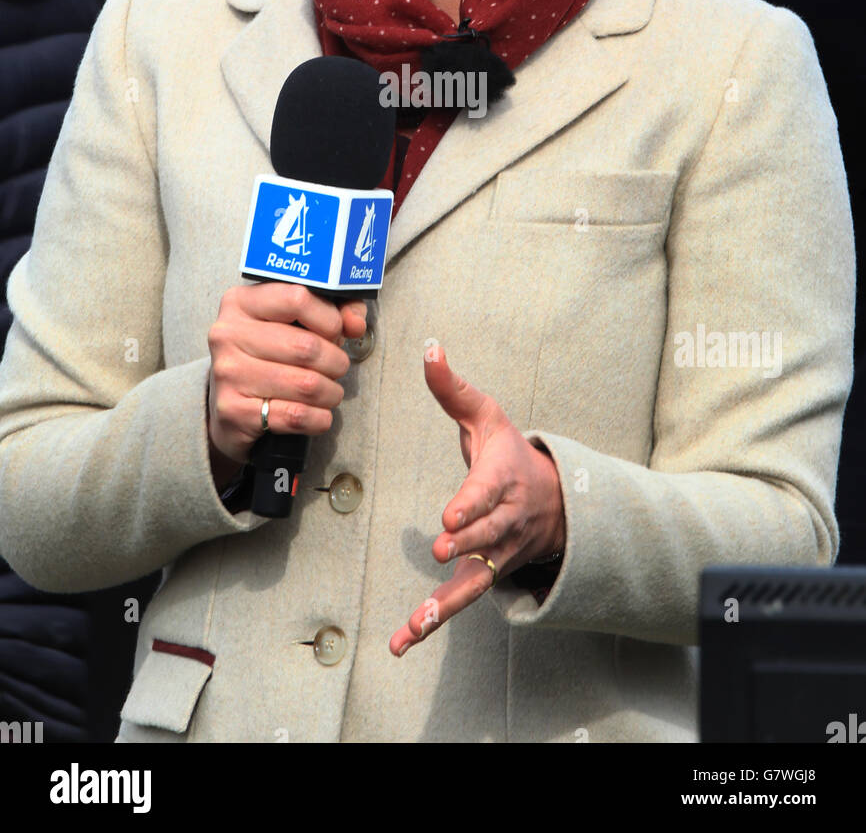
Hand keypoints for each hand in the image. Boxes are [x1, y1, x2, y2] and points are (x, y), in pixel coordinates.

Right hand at [206, 283, 367, 470]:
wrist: (227, 406)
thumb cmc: (267, 356)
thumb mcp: (293, 322)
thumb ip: (333, 311)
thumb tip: (355, 323)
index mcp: (242, 302)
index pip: (298, 299)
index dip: (330, 318)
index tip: (337, 332)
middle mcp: (228, 334)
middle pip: (307, 346)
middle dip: (336, 361)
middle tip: (337, 368)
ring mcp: (228, 373)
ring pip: (306, 384)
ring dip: (331, 393)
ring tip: (330, 392)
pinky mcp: (233, 411)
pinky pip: (296, 416)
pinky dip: (319, 418)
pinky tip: (319, 415)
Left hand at [389, 344, 565, 656]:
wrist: (554, 500)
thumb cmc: (509, 452)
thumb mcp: (485, 416)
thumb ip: (452, 388)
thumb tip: (428, 346)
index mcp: (502, 478)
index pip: (487, 491)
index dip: (471, 503)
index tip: (450, 516)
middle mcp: (504, 520)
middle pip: (487, 535)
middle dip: (467, 544)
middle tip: (442, 550)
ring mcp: (497, 553)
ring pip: (476, 580)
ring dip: (446, 603)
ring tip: (417, 623)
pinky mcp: (486, 575)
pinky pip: (462, 601)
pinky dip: (433, 622)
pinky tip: (402, 641)